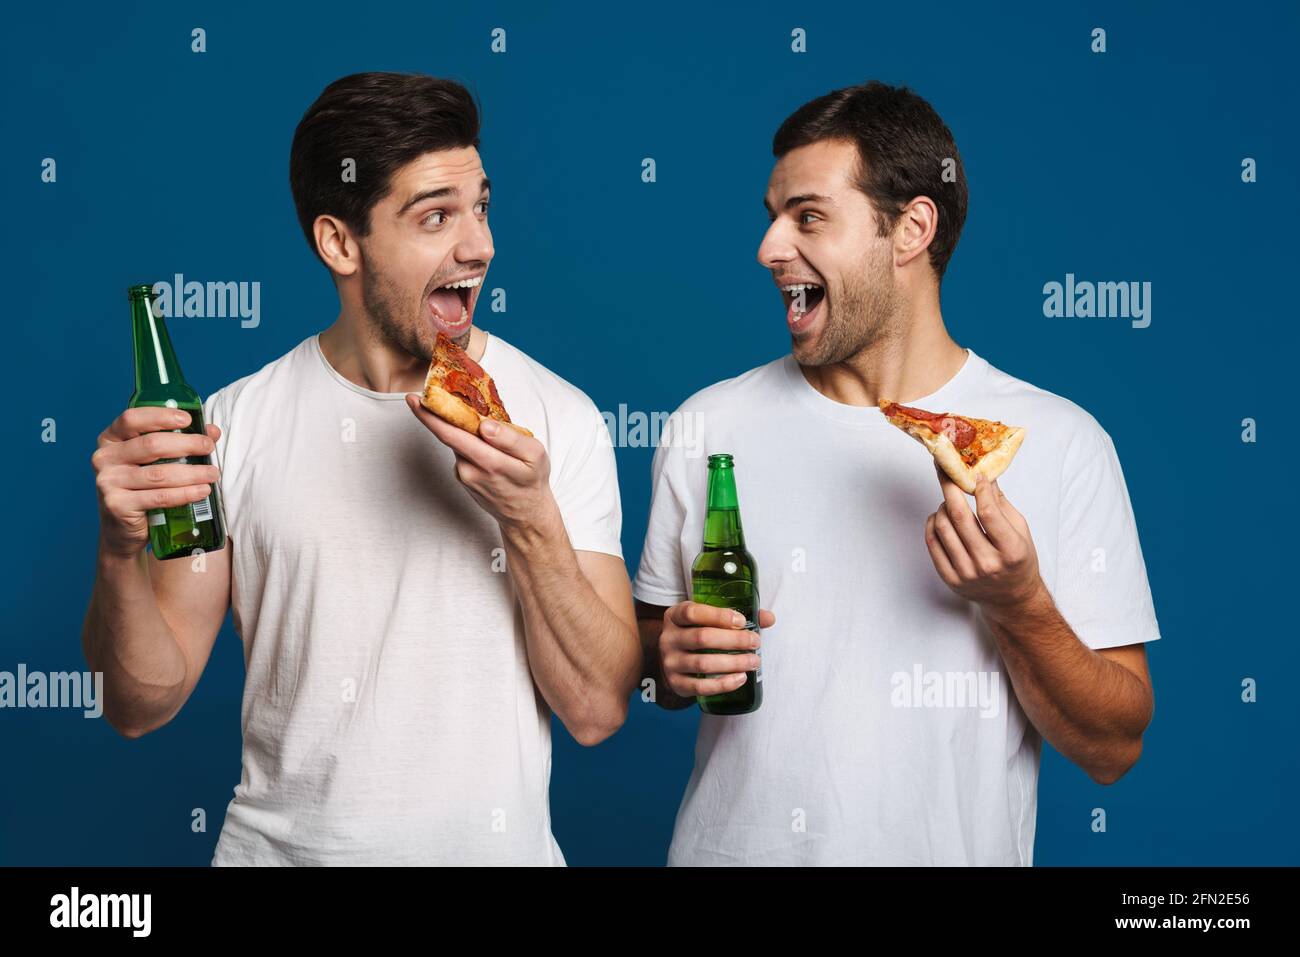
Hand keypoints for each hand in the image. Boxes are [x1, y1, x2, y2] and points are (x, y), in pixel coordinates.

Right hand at [92, 408, 221, 558]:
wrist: (122, 528)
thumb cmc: (142, 486)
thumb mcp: (155, 460)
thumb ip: (179, 441)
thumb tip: (212, 431)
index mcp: (110, 439)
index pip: (132, 419)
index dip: (160, 416)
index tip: (187, 419)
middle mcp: (104, 457)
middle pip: (151, 445)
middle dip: (187, 444)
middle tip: (209, 448)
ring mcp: (107, 482)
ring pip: (159, 473)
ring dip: (192, 472)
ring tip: (213, 473)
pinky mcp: (117, 505)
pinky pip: (159, 497)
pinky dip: (185, 493)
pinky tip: (202, 491)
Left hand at [406, 395, 551, 528]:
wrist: (525, 515)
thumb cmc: (532, 481)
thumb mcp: (535, 456)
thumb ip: (510, 439)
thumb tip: (485, 425)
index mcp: (488, 462)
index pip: (451, 435)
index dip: (430, 416)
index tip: (413, 399)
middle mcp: (470, 471)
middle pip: (447, 436)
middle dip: (434, 415)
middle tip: (422, 397)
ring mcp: (464, 476)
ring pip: (457, 444)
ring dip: (461, 430)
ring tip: (482, 424)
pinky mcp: (463, 479)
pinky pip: (462, 453)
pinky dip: (467, 442)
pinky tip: (485, 445)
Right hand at [659, 601, 774, 698]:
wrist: (673, 659)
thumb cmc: (696, 633)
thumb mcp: (707, 619)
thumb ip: (736, 617)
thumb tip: (769, 618)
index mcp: (674, 616)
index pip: (692, 612)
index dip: (718, 616)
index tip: (741, 621)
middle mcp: (668, 638)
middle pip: (701, 638)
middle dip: (734, 640)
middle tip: (755, 642)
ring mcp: (670, 662)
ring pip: (702, 664)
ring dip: (733, 663)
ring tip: (754, 661)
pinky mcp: (676, 684)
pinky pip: (700, 687)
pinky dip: (723, 684)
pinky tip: (741, 679)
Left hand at [924, 466, 1042, 611]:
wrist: (1012, 599)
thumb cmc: (1018, 561)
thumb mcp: (1020, 531)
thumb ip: (1001, 503)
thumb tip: (984, 475)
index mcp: (1011, 551)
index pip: (989, 513)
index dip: (979, 489)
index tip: (975, 475)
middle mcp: (987, 564)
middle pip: (959, 517)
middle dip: (950, 488)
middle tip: (946, 472)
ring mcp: (966, 574)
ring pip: (942, 527)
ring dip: (942, 506)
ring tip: (950, 501)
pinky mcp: (950, 579)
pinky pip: (932, 543)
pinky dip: (932, 524)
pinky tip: (939, 517)